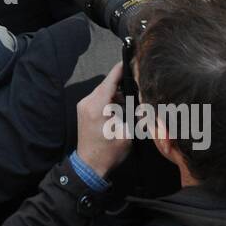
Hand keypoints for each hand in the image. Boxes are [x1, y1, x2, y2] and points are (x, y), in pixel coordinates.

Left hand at [75, 61, 134, 178]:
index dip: (120, 70)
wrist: (89, 166)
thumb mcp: (128, 133)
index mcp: (97, 106)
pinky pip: (98, 98)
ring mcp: (83, 106)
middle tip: (137, 81)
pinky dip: (109, 99)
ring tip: (130, 97)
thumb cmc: (109, 152)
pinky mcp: (83, 111)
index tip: (129, 59)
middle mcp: (87, 102)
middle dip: (120, 82)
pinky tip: (120, 105)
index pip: (110, 81)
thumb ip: (134, 114)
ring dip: (115, 92)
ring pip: (102, 91)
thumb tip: (142, 101)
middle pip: (106, 85)